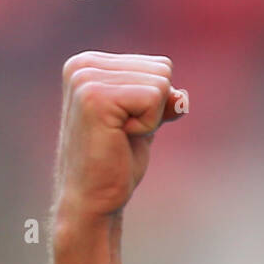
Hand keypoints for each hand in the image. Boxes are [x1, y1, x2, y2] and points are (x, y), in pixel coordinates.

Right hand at [53, 51, 187, 227]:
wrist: (93, 199)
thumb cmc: (117, 161)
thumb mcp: (145, 120)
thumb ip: (163, 98)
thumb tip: (180, 97)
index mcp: (89, 64)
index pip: (157, 65)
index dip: (154, 102)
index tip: (124, 124)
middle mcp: (82, 66)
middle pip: (162, 69)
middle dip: (154, 108)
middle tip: (122, 133)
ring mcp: (86, 79)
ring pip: (160, 83)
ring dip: (150, 118)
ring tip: (119, 135)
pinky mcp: (96, 97)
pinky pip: (154, 97)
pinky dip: (148, 124)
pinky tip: (121, 137)